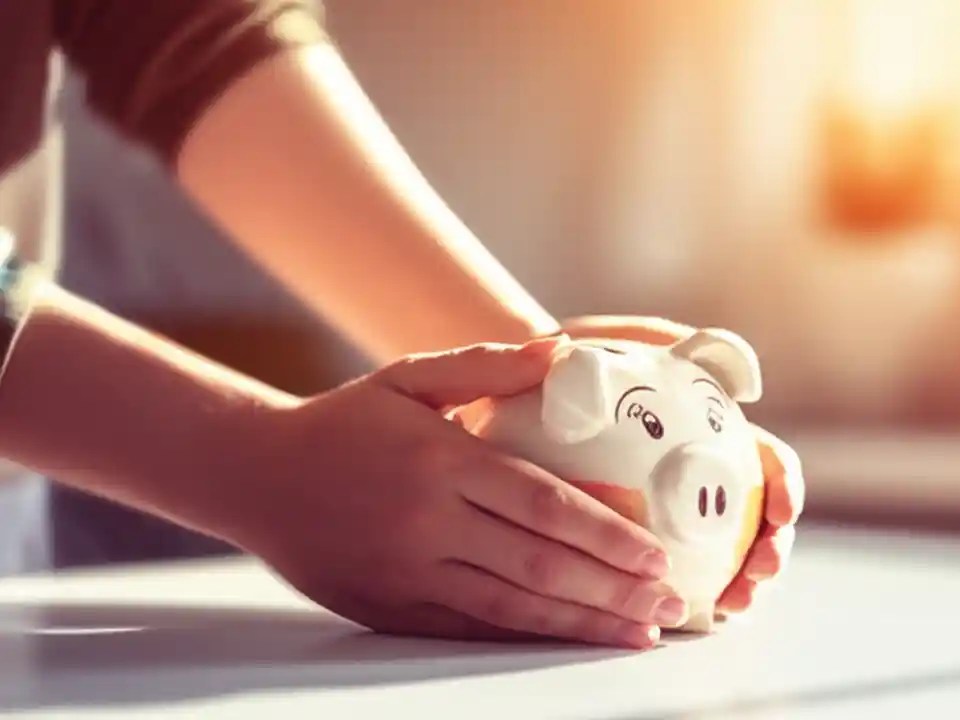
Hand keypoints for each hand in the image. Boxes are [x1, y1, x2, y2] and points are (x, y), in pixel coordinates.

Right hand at [228, 338, 686, 648]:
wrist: (254, 475)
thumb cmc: (343, 422)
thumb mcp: (410, 378)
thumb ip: (488, 364)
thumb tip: (565, 351)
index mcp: (443, 461)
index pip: (545, 504)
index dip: (609, 535)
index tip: (657, 553)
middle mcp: (429, 522)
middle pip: (540, 564)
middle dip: (614, 587)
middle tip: (670, 600)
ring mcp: (410, 572)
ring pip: (513, 607)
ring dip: (583, 623)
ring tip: (639, 631)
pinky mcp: (392, 608)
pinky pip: (472, 629)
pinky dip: (528, 637)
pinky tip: (570, 639)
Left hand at [557, 315, 804, 615]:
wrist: (523, 386)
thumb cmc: (576, 359)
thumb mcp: (617, 339)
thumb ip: (660, 344)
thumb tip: (741, 379)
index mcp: (713, 428)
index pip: (768, 459)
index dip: (785, 487)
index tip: (780, 512)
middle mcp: (703, 468)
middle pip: (757, 515)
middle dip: (770, 550)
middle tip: (758, 574)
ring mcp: (675, 502)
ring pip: (725, 551)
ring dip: (739, 580)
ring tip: (731, 603)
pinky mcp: (641, 530)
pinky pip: (674, 567)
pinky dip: (690, 591)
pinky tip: (683, 612)